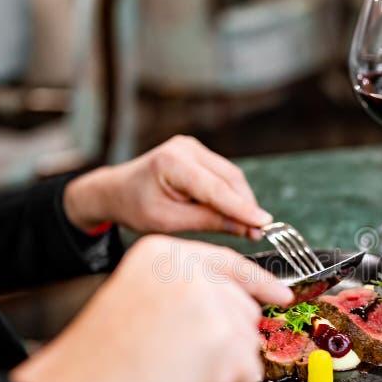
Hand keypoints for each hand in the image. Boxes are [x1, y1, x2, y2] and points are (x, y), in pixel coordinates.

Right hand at [10, 236, 292, 381]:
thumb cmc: (97, 363)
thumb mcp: (137, 300)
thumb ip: (183, 294)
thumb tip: (229, 312)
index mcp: (162, 254)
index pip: (228, 263)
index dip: (258, 283)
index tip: (280, 294)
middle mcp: (190, 271)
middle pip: (243, 306)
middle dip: (227, 339)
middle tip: (182, 362)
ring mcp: (212, 304)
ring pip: (248, 341)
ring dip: (223, 366)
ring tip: (175, 374)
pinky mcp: (226, 342)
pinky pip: (249, 372)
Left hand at [64, 135, 270, 238]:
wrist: (117, 190)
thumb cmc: (135, 207)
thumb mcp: (168, 221)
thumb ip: (207, 221)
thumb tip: (244, 227)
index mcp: (172, 162)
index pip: (215, 188)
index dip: (241, 207)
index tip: (264, 223)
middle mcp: (185, 148)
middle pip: (228, 179)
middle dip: (246, 206)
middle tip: (259, 232)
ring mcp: (193, 148)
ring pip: (230, 177)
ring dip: (242, 201)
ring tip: (251, 228)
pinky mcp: (199, 155)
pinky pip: (223, 176)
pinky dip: (232, 195)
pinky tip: (237, 214)